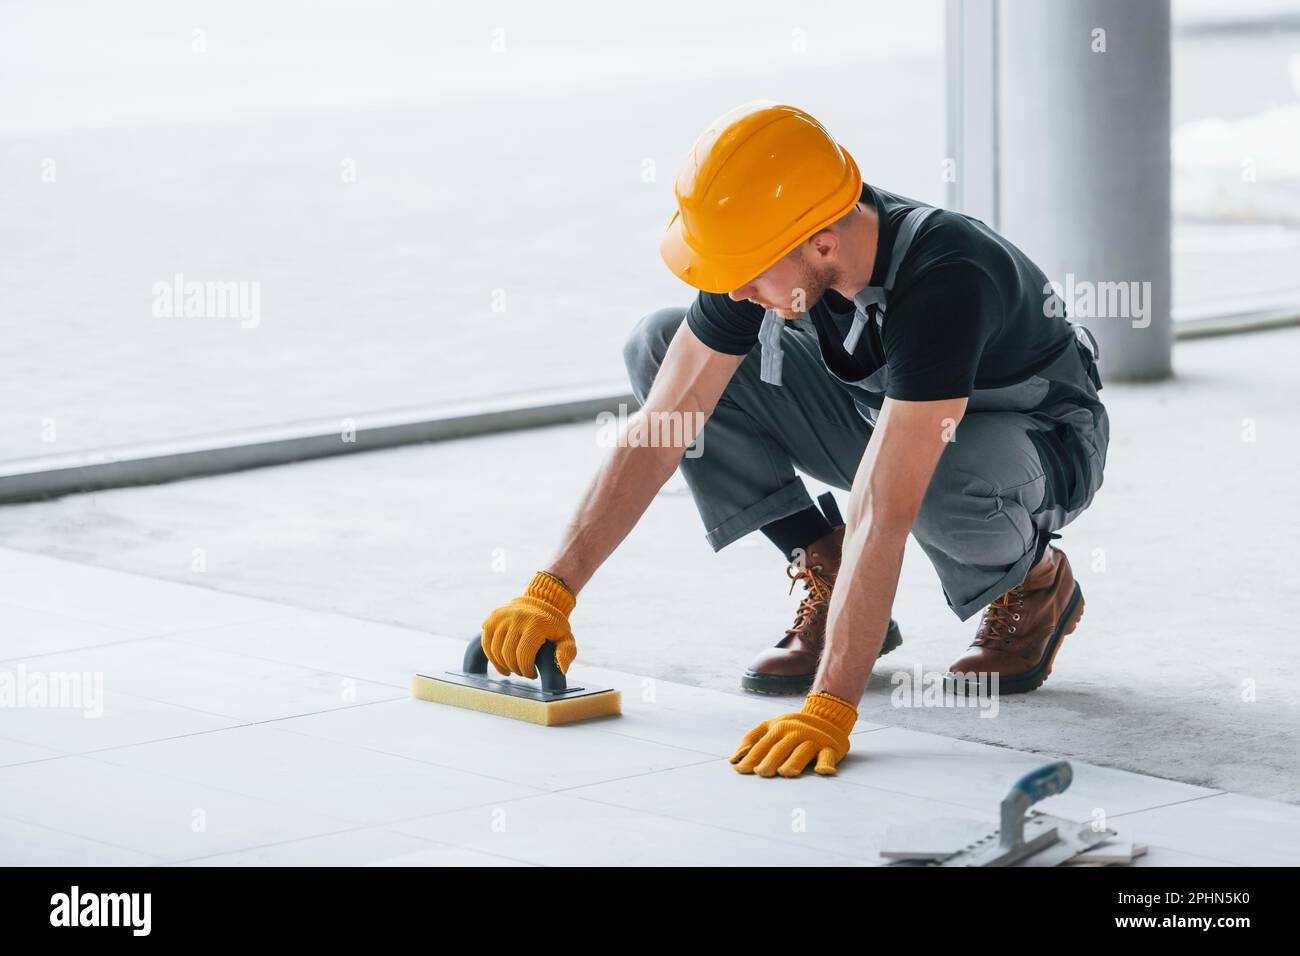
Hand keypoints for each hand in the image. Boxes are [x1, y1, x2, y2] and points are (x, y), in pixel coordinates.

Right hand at [480, 571, 576, 677]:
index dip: (527, 670)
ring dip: (503, 665)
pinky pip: (486, 644)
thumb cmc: (553, 625)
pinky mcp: (492, 618)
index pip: (524, 656)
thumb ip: (567, 653)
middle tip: (523, 671)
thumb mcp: (566, 637)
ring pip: (495, 651)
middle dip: (515, 669)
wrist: (541, 601)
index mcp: (536, 623)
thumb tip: (562, 670)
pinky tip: (502, 663)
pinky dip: (492, 657)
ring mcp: (502, 617)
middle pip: (508, 655)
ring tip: (513, 668)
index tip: (532, 674)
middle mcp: (517, 617)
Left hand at [730, 691, 857, 776]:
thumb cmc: (793, 728)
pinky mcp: (830, 748)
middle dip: (769, 760)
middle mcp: (796, 732)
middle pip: (780, 748)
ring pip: (802, 751)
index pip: (762, 744)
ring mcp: (813, 740)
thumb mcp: (771, 727)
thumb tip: (734, 759)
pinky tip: (822, 771)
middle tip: (761, 773)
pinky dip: (826, 763)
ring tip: (784, 772)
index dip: (751, 757)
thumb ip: (752, 740)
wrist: (827, 717)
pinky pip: (828, 756)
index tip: (740, 770)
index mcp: (779, 727)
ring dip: (793, 761)